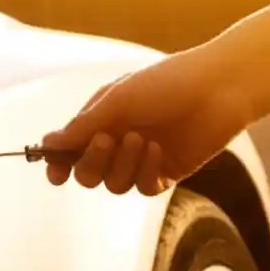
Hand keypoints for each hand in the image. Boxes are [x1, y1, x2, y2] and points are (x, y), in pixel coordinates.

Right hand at [41, 47, 250, 194]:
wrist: (219, 87)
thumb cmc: (166, 83)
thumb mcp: (118, 99)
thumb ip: (84, 125)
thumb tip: (50, 143)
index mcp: (101, 121)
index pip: (70, 150)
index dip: (59, 164)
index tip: (55, 173)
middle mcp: (117, 142)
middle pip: (87, 173)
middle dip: (93, 162)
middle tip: (107, 140)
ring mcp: (141, 160)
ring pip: (114, 184)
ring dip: (123, 164)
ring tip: (142, 139)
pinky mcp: (166, 172)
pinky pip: (144, 187)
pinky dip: (147, 171)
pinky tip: (160, 149)